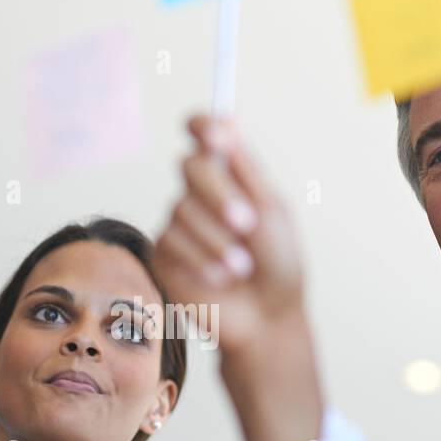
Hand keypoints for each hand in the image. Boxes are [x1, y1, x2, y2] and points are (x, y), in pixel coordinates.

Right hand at [155, 116, 323, 440]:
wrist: (266, 319)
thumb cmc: (277, 266)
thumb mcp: (273, 212)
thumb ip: (246, 168)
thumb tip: (225, 120)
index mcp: (230, 175)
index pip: (205, 134)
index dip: (203, 125)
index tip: (212, 131)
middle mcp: (199, 194)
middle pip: (190, 165)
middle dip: (219, 194)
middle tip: (247, 223)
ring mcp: (178, 224)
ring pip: (182, 209)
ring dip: (216, 240)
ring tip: (241, 268)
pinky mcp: (163, 255)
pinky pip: (170, 242)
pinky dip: (200, 260)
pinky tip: (220, 280)